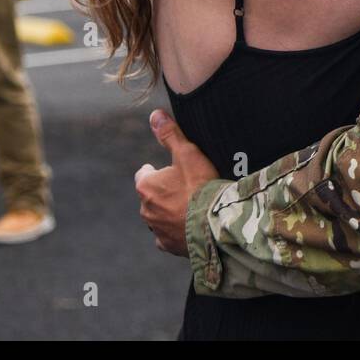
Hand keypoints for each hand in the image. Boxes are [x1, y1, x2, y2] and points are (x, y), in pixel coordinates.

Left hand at [135, 109, 218, 255]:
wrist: (214, 223)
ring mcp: (156, 229)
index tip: (170, 170)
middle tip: (186, 187)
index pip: (144, 174)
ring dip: (169, 211)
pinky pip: (167, 236)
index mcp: (146, 186)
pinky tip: (189, 225)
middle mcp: (145, 209)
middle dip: (164, 192)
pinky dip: (175, 231)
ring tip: (191, 206)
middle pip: (151, 196)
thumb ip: (170, 134)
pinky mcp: (168, 245)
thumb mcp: (188, 153)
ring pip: (158, 217)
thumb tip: (155, 114)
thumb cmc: (201, 186)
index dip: (156, 170)